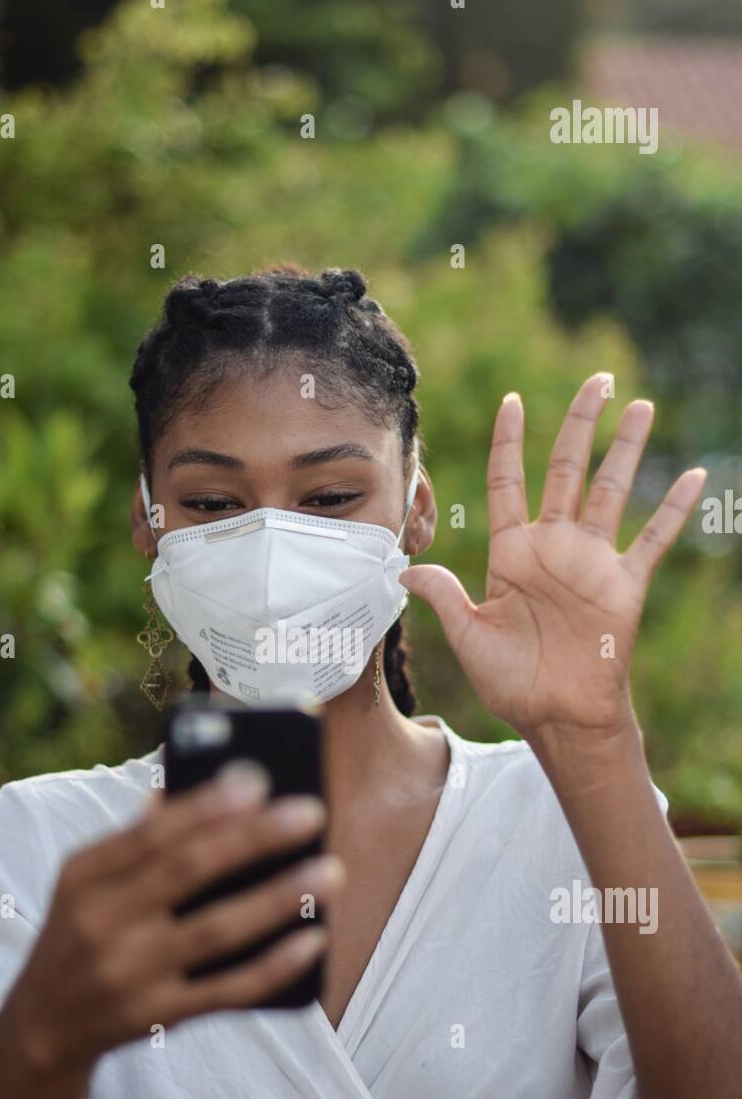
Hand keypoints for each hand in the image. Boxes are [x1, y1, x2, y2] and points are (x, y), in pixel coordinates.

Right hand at [11, 768, 342, 1072]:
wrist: (41, 1029)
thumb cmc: (79, 934)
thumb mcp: (84, 882)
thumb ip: (134, 838)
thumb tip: (183, 786)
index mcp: (84, 876)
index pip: (151, 831)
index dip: (205, 804)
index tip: (258, 779)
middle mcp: (100, 922)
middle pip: (189, 871)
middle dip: (255, 838)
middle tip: (311, 812)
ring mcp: (128, 974)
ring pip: (216, 930)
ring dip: (280, 898)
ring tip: (331, 871)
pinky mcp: (155, 1016)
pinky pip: (226, 990)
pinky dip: (273, 965)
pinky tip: (313, 939)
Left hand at [400, 374, 705, 740]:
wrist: (557, 718)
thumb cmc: (512, 682)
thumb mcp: (469, 637)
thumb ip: (443, 597)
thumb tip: (405, 568)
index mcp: (512, 552)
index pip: (509, 481)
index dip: (509, 441)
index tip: (512, 399)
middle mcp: (553, 546)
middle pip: (567, 469)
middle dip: (580, 423)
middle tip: (597, 380)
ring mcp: (591, 561)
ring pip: (611, 490)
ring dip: (627, 449)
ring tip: (642, 405)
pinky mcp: (624, 584)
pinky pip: (653, 539)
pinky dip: (672, 509)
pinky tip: (693, 475)